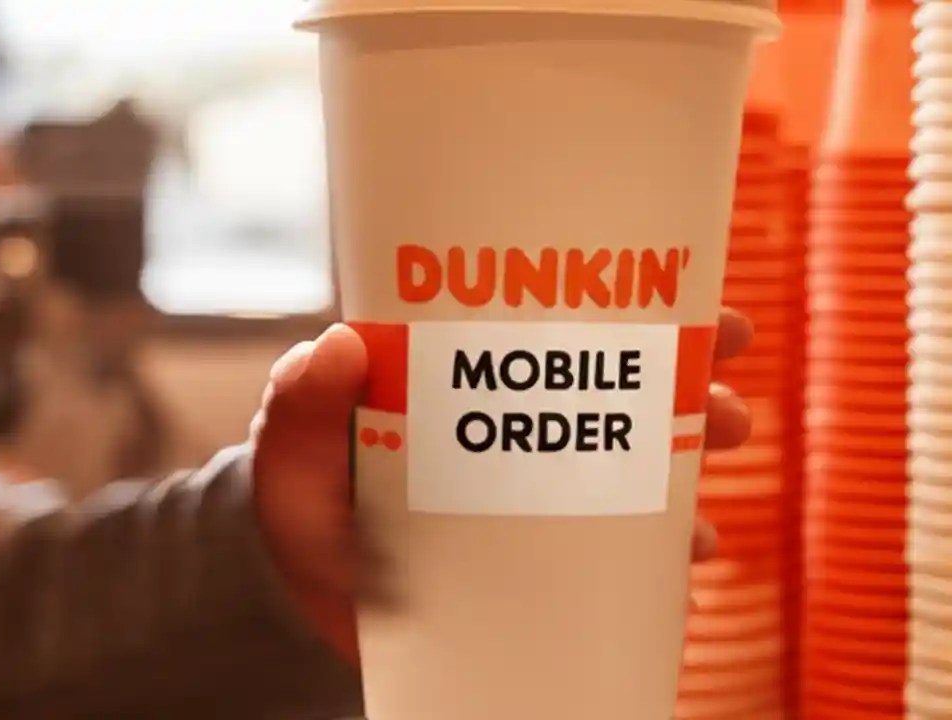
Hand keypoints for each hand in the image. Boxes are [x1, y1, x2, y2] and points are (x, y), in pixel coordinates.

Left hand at [252, 311, 753, 661]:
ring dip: (688, 471)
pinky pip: (613, 550)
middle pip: (621, 391)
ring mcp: (532, 491)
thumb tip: (337, 344)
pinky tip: (685, 559)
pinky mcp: (536, 559)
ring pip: (632, 467)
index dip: (638, 305)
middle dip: (692, 389)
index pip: (564, 323)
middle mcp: (515, 425)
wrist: (298, 592)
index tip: (704, 298)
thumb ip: (302, 403)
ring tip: (715, 496)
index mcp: (471, 374)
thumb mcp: (294, 446)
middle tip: (732, 404)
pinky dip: (655, 553)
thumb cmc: (300, 500)